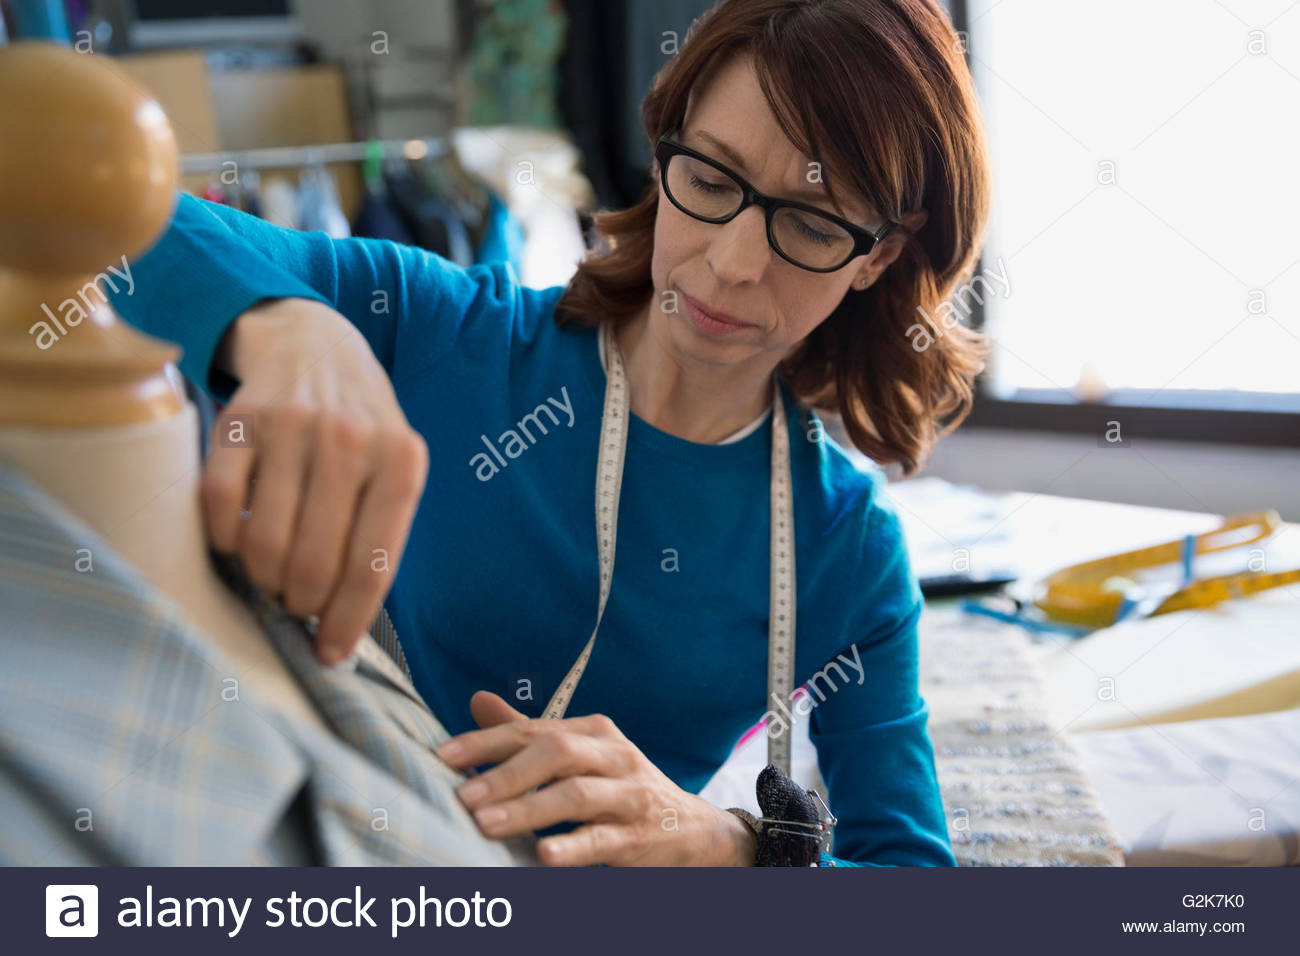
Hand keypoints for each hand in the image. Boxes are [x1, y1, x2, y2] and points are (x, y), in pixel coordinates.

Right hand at [203, 297, 428, 663]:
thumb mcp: (395, 466)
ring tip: (271, 577)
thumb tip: (341, 626)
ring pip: (263, 543)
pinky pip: (217, 507)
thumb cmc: (361, 424)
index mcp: (401, 462)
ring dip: (262, 580)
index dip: (346, 622)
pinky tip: (238, 542)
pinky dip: (222, 541)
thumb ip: (378, 532)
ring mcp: (292, 428)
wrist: (315, 343)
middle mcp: (350, 441)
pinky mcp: (239, 420)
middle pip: (313, 564)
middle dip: (300, 604)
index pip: (372, 565)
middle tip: (296, 605)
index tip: (329, 656)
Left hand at [435, 691, 756, 866]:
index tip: (445, 756)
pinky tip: (543, 856)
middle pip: (555, 753)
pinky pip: (603, 839)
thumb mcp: (582, 756)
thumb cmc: (622, 789)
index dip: (487, 742)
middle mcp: (614, 755)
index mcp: (595, 732)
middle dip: (506, 774)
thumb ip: (528, 733)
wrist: (692, 830)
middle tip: (464, 796)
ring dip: (528, 809)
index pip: (534, 730)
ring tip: (486, 825)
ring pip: (575, 795)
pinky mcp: (639, 836)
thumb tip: (478, 700)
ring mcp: (629, 795)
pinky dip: (572, 847)